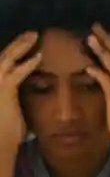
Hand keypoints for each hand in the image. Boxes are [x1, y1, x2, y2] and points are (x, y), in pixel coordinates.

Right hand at [0, 32, 40, 151]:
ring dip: (22, 46)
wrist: (0, 143)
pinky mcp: (3, 92)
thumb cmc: (7, 132)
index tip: (29, 42)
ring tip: (35, 36)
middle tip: (33, 33)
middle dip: (18, 43)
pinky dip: (27, 64)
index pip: (5, 62)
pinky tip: (39, 57)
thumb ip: (17, 98)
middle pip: (4, 55)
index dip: (16, 51)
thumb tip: (31, 95)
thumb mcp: (13, 110)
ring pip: (7, 59)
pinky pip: (16, 74)